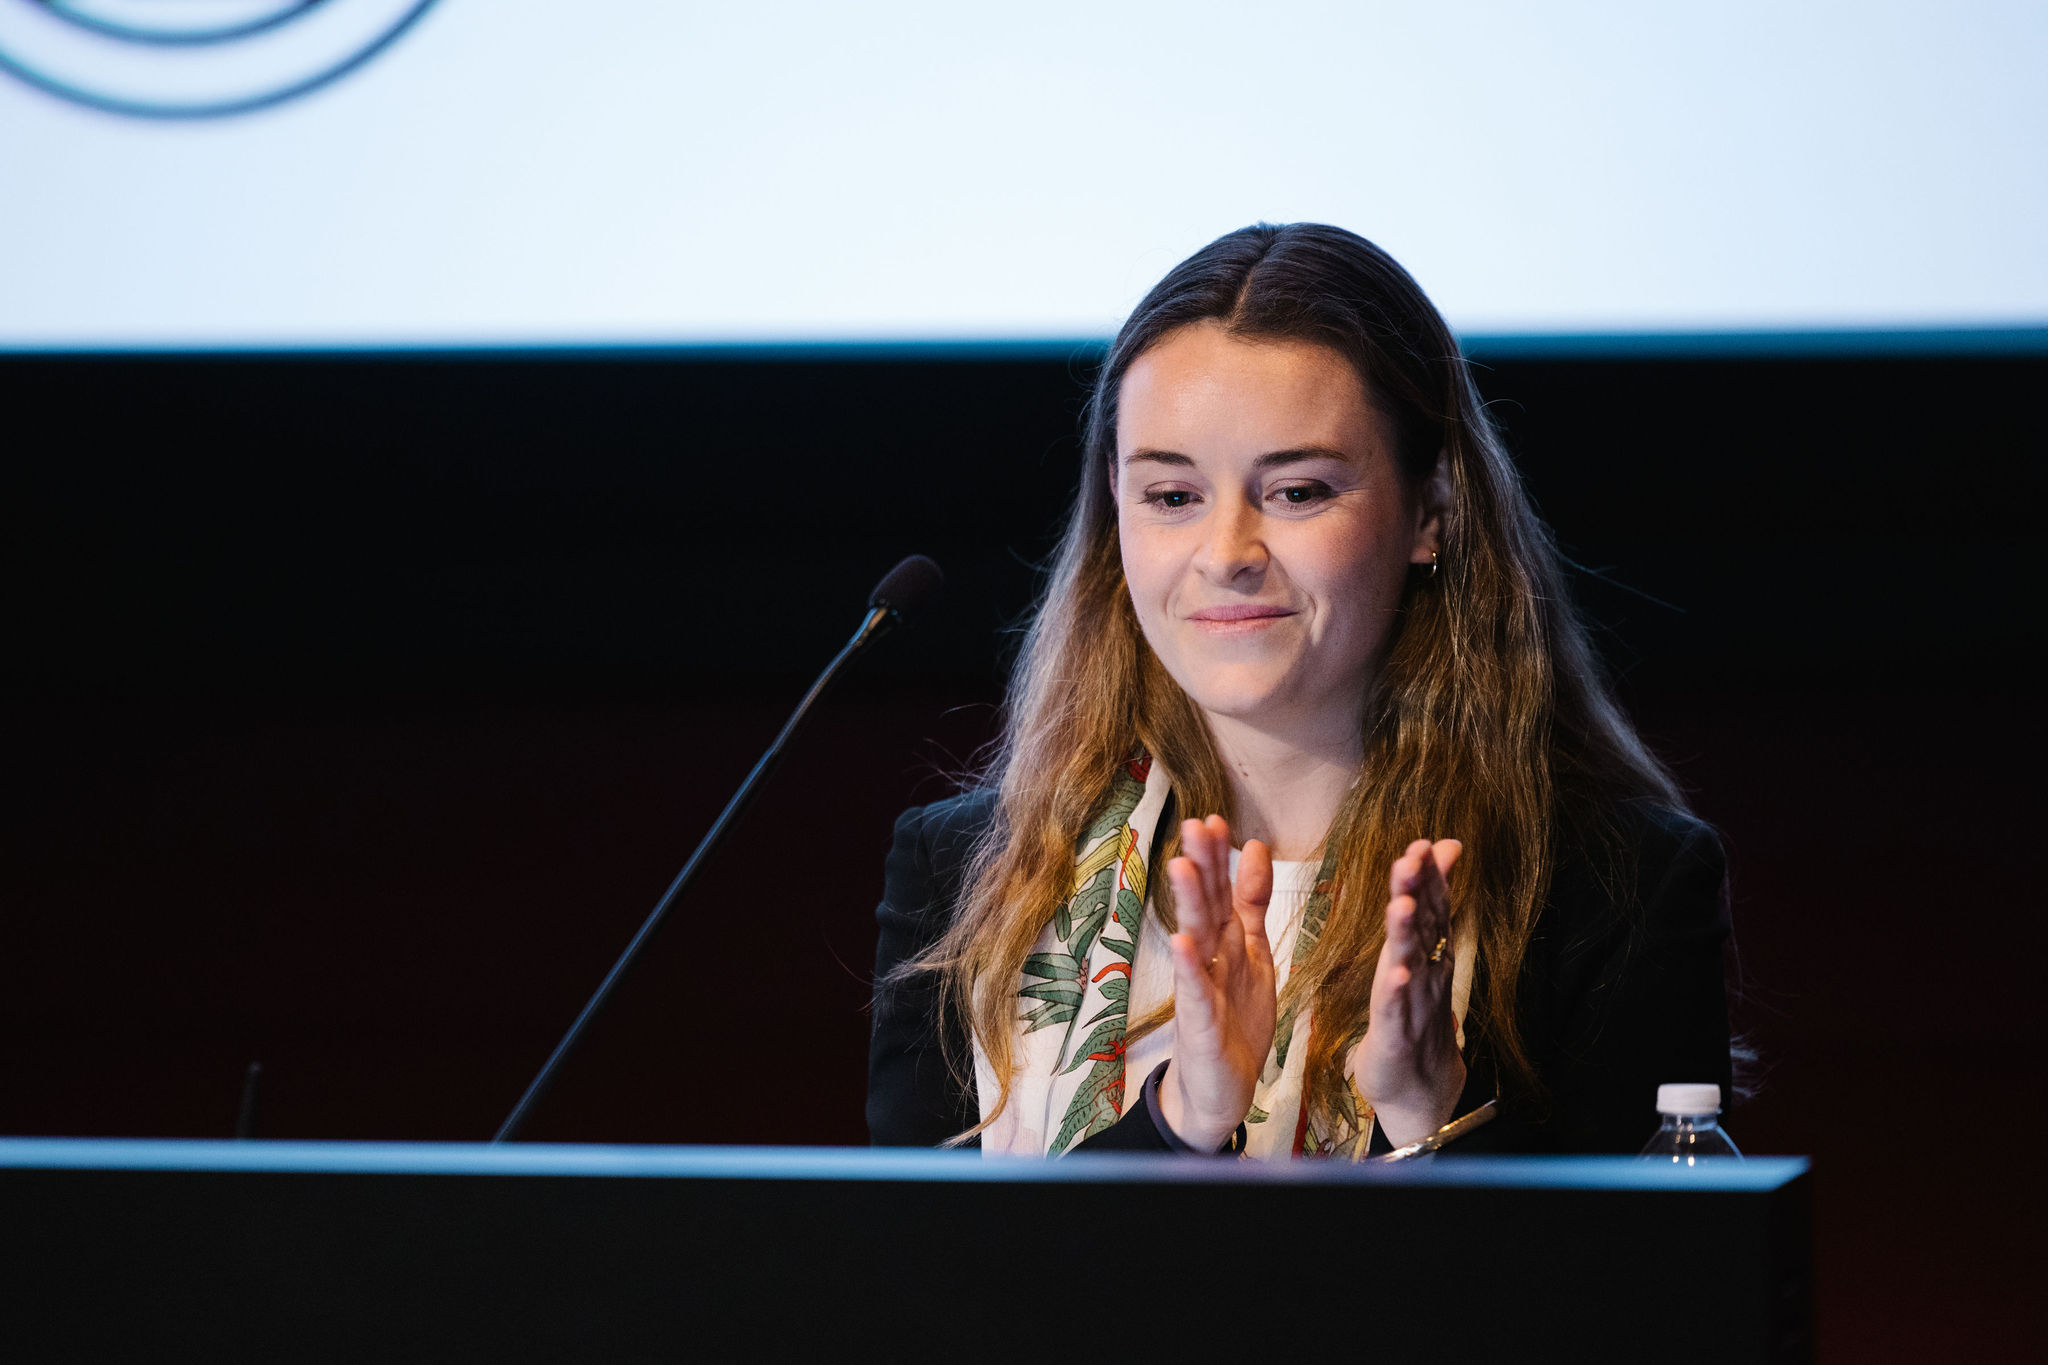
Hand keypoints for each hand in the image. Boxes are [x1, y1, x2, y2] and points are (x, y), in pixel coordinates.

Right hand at [1157, 816, 1276, 1149]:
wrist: (1218, 1091)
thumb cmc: (1233, 1022)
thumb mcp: (1252, 955)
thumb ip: (1251, 904)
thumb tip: (1256, 847)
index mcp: (1229, 944)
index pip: (1226, 893)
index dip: (1222, 860)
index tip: (1219, 821)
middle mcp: (1210, 960)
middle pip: (1207, 905)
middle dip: (1203, 866)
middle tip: (1197, 825)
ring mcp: (1200, 990)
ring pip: (1196, 939)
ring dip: (1188, 903)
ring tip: (1182, 866)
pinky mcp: (1199, 1023)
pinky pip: (1195, 992)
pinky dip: (1189, 967)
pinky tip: (1182, 942)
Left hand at [1346, 838, 1466, 1146]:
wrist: (1420, 1093)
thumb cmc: (1415, 1020)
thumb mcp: (1419, 963)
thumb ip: (1426, 917)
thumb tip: (1441, 877)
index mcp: (1429, 957)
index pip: (1433, 910)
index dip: (1430, 877)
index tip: (1424, 843)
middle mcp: (1427, 976)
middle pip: (1425, 927)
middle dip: (1419, 890)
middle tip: (1413, 855)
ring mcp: (1414, 1006)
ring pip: (1411, 962)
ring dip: (1407, 933)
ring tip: (1401, 903)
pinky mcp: (1395, 1035)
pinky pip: (1395, 1008)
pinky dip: (1397, 989)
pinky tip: (1396, 972)